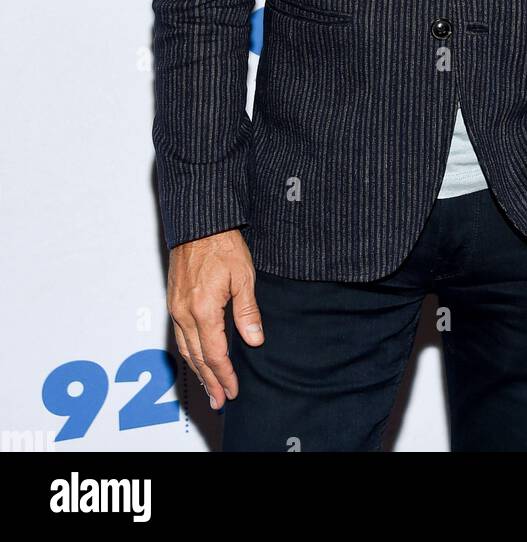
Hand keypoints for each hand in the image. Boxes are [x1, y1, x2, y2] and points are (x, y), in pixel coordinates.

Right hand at [167, 228, 263, 408]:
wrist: (199, 223)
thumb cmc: (222, 244)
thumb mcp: (243, 276)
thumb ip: (247, 312)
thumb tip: (254, 341)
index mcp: (202, 309)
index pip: (214, 353)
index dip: (225, 375)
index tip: (233, 390)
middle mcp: (184, 312)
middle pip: (197, 357)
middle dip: (210, 381)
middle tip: (220, 401)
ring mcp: (175, 307)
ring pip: (185, 349)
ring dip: (198, 372)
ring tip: (210, 388)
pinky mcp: (173, 301)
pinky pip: (180, 336)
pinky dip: (189, 353)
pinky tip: (197, 360)